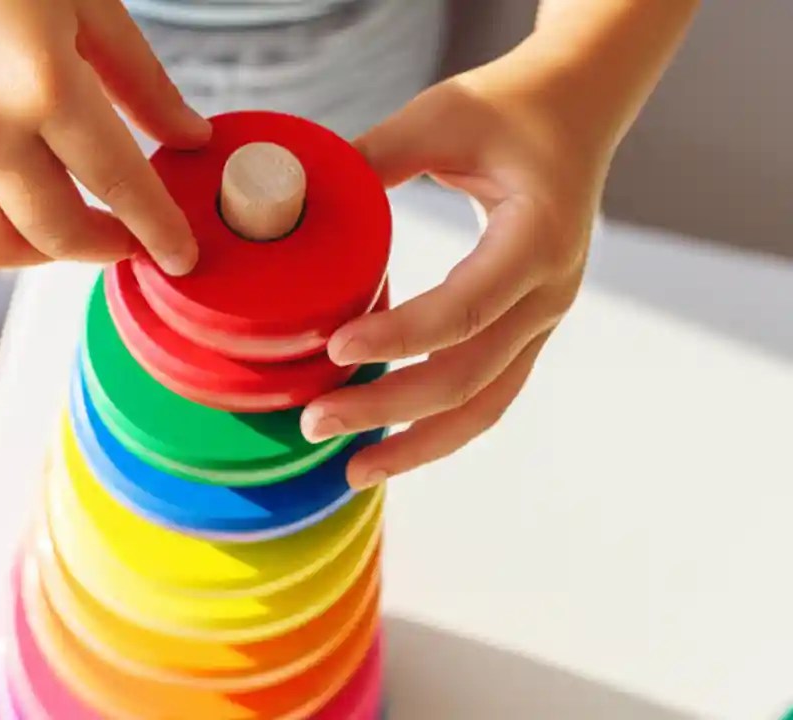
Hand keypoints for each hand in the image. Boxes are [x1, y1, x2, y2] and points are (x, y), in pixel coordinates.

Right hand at [0, 0, 209, 273]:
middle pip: (53, 234)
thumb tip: (188, 138)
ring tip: (63, 227)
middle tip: (124, 235)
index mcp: (44, 82)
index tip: (178, 255)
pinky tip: (2, 207)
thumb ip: (142, 83)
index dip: (157, 230)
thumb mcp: (93, 4)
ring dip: (38, 255)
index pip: (118, 185)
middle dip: (102, 247)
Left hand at [301, 49, 613, 488]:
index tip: (335, 348)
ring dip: (416, 442)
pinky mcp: (526, 330)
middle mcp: (549, 291)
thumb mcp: (442, 115)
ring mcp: (542, 318)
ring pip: (485, 405)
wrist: (575, 112)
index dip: (402, 336)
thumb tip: (290, 196)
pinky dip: (436, 427)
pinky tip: (386, 444)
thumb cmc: (509, 107)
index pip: (467, 308)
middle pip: (470, 377)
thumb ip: (375, 155)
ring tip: (351, 470)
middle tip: (315, 421)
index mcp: (537, 238)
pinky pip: (486, 395)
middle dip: (390, 409)